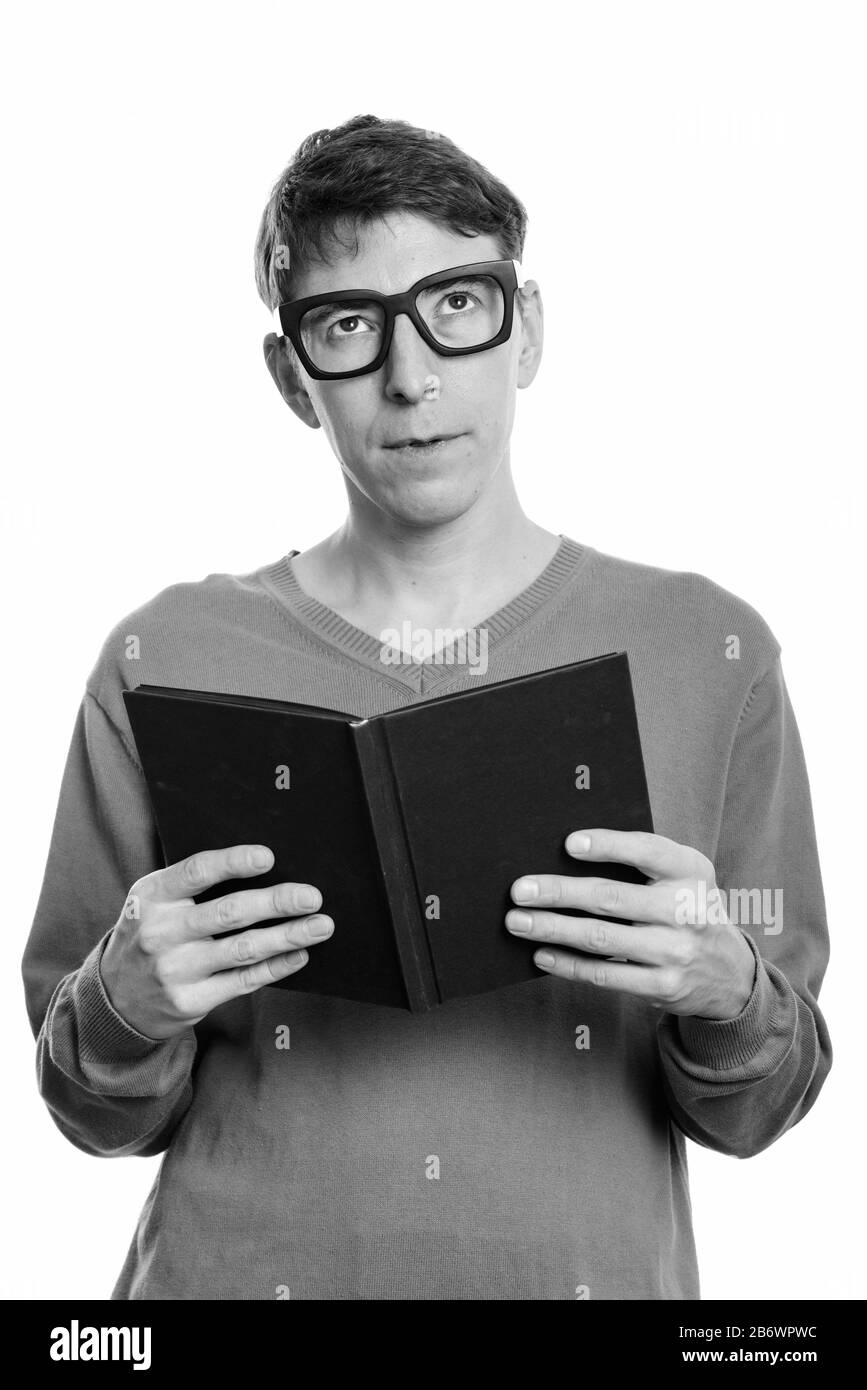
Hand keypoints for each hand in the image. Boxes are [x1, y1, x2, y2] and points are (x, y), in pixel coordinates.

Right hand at [100, 845, 333, 1039]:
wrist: (114, 999)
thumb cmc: (150, 934)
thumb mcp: (153, 901)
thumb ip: (192, 884)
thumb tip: (263, 863)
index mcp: (151, 897)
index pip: (196, 872)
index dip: (233, 862)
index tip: (268, 857)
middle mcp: (161, 933)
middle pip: (229, 913)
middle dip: (276, 902)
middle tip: (312, 896)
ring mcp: (176, 971)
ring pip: (244, 949)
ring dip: (288, 936)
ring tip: (321, 925)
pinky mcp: (191, 1001)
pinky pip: (244, 981)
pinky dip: (277, 966)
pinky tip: (299, 954)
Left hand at [506, 830, 755, 1019]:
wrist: (729, 972)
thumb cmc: (689, 910)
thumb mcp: (684, 877)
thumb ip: (643, 862)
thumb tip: (569, 854)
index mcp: (691, 871)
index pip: (648, 851)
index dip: (608, 845)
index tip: (569, 843)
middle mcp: (686, 910)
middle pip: (610, 897)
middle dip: (559, 892)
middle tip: (520, 890)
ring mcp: (675, 951)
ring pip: (600, 938)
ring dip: (552, 929)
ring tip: (518, 922)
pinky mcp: (662, 986)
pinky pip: (605, 975)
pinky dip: (568, 964)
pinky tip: (542, 954)